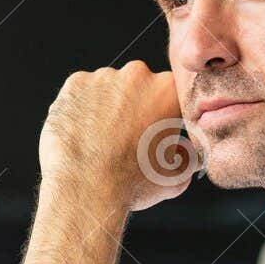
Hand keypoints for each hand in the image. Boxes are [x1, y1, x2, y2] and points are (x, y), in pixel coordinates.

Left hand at [39, 62, 200, 211]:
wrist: (85, 188)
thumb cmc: (131, 184)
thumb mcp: (176, 177)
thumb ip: (189, 157)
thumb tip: (185, 150)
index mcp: (169, 91)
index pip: (171, 98)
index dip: (165, 118)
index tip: (156, 135)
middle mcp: (138, 75)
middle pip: (139, 88)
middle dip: (135, 108)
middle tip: (127, 139)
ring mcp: (103, 77)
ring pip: (109, 88)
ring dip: (108, 107)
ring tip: (101, 139)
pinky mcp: (75, 83)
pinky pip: (82, 92)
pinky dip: (83, 108)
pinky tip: (83, 132)